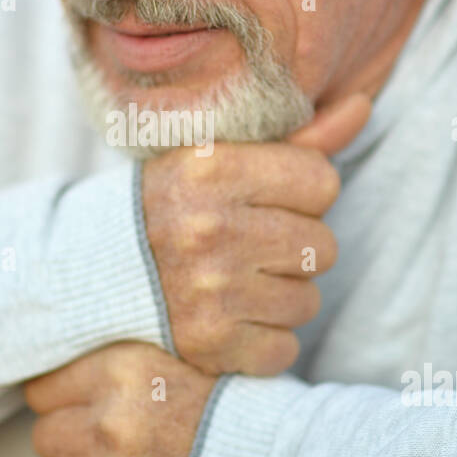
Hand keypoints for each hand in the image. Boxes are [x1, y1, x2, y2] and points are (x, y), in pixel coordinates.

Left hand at [24, 342, 216, 456]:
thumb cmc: (236, 413)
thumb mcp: (180, 360)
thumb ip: (118, 364)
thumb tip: (58, 371)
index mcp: (123, 369)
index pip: (44, 389)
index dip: (67, 401)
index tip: (90, 410)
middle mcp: (110, 423)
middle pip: (47, 437)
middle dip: (76, 443)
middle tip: (124, 447)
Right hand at [141, 92, 370, 376]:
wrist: (92, 272)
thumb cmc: (173, 206)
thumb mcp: (221, 158)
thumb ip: (298, 138)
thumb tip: (364, 107)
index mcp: (212, 168)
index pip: (322, 181)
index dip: (301, 192)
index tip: (264, 199)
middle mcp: (210, 227)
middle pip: (324, 245)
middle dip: (295, 247)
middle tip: (250, 244)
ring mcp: (208, 289)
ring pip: (308, 300)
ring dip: (281, 295)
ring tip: (236, 280)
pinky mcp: (208, 343)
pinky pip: (283, 348)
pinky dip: (263, 339)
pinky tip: (229, 315)